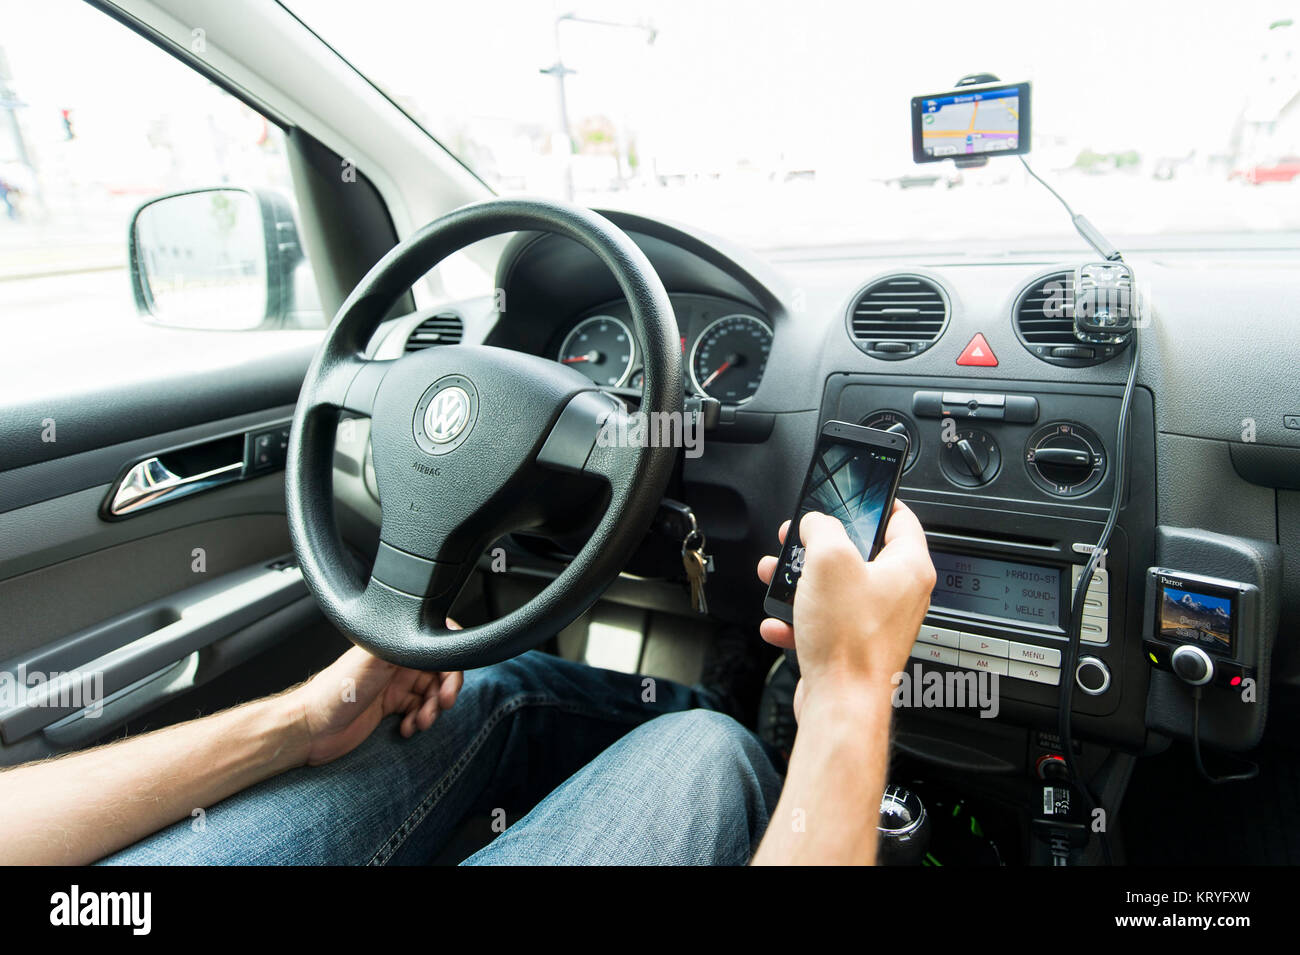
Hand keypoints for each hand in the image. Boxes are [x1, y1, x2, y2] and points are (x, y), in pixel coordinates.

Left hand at [287, 622, 464, 766]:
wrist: (311, 728)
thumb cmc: (335, 691)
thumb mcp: (374, 658)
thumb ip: (404, 641)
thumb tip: (433, 628)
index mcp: (394, 644)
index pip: (436, 647)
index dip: (449, 665)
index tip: (449, 683)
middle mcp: (396, 663)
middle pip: (438, 673)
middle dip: (445, 692)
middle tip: (442, 705)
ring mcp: (393, 686)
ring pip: (430, 695)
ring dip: (432, 710)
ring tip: (421, 722)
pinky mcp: (389, 708)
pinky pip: (417, 712)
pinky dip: (418, 722)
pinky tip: (406, 728)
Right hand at [756, 501, 934, 713]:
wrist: (840, 704)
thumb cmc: (848, 641)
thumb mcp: (828, 560)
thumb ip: (821, 529)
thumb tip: (814, 525)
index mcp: (909, 568)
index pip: (901, 518)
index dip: (876, 501)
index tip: (855, 494)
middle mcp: (899, 595)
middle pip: (859, 554)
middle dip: (820, 547)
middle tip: (799, 539)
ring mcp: (877, 623)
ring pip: (836, 588)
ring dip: (802, 583)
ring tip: (777, 579)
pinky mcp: (854, 647)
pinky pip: (824, 622)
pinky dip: (800, 620)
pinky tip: (781, 623)